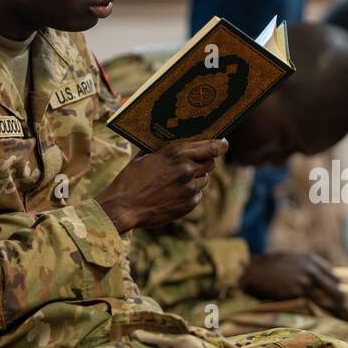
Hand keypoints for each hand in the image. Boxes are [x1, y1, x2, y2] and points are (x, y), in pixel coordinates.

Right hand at [94, 138, 226, 231]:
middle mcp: (187, 169)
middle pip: (211, 163)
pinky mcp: (189, 204)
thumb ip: (163, 149)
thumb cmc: (131, 179)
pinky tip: (174, 194)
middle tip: (195, 163)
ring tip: (178, 181)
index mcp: (177, 153)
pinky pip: (198, 195)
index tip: (224, 144)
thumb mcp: (145, 156)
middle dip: (205, 162)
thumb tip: (175, 140)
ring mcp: (189, 189)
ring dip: (197, 178)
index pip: (212, 147)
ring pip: (205, 180)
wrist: (124, 207)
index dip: (220, 145)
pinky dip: (190, 193)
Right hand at [240, 252, 347, 318]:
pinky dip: (315, 309)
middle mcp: (311, 270)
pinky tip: (319, 315)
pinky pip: (310, 303)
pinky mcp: (297, 293)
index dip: (337, 284)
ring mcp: (305, 282)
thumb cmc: (271, 266)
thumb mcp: (292, 259)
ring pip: (325, 297)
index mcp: (311, 260)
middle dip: (340, 297)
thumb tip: (319, 280)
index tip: (341, 292)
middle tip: (345, 305)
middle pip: (334, 286)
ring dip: (332, 306)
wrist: (253, 271)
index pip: (332, 274)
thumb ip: (306, 267)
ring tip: (338, 313)